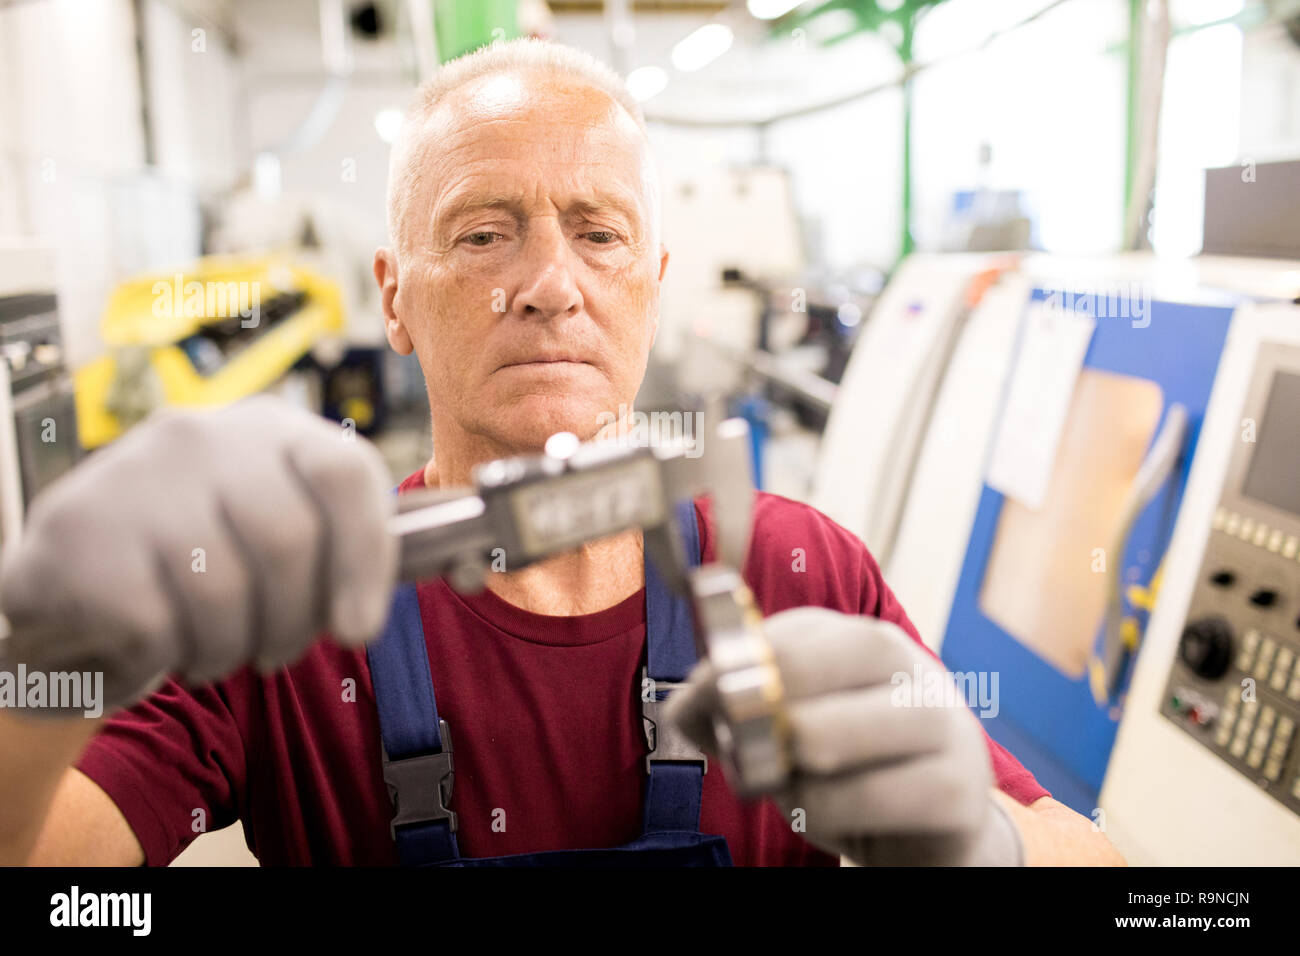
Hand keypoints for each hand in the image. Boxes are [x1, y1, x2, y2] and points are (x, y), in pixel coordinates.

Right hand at [0, 396, 396, 714]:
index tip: (358, 631)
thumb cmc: (197, 566)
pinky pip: (153, 624)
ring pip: (221, 591)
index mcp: (269, 431)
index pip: (344, 472)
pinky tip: (143, 647)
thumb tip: (364, 617)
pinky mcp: (76, 528)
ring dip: (224, 652)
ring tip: (208, 654)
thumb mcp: (274, 536)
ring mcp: (134, 472)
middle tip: (275, 655)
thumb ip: (337, 553)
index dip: (365, 559)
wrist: (64, 582)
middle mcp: (202, 434)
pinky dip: (157, 660)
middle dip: (292, 624)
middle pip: (288, 540)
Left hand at [665, 606, 1022, 865]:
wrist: (933, 830)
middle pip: (824, 663)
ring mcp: (944, 727)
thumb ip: (734, 708)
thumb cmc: (852, 769)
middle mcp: (914, 670)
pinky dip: (825, 813)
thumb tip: (684, 706)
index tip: (699, 694)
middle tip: (749, 750)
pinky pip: (867, 800)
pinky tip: (826, 815)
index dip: (736, 661)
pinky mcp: (957, 792)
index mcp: (870, 642)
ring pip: (829, 738)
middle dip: (766, 709)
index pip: (799, 630)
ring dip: (790, 775)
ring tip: (792, 790)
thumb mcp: (791, 728)